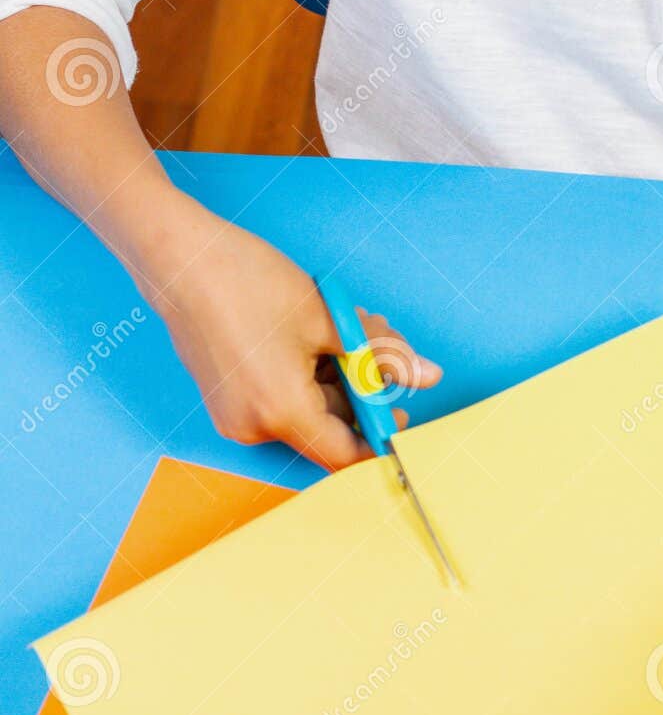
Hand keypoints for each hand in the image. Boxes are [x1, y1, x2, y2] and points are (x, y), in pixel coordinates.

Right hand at [131, 191, 440, 469]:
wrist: (182, 260)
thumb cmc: (249, 284)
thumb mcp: (330, 319)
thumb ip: (383, 355)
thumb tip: (428, 376)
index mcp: (281, 413)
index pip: (345, 455)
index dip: (380, 436)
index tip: (401, 412)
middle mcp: (254, 427)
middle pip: (328, 427)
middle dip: (360, 390)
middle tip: (375, 344)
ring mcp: (235, 415)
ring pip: (307, 409)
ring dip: (336, 376)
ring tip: (343, 327)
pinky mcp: (227, 399)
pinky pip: (280, 399)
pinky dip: (306, 374)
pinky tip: (314, 335)